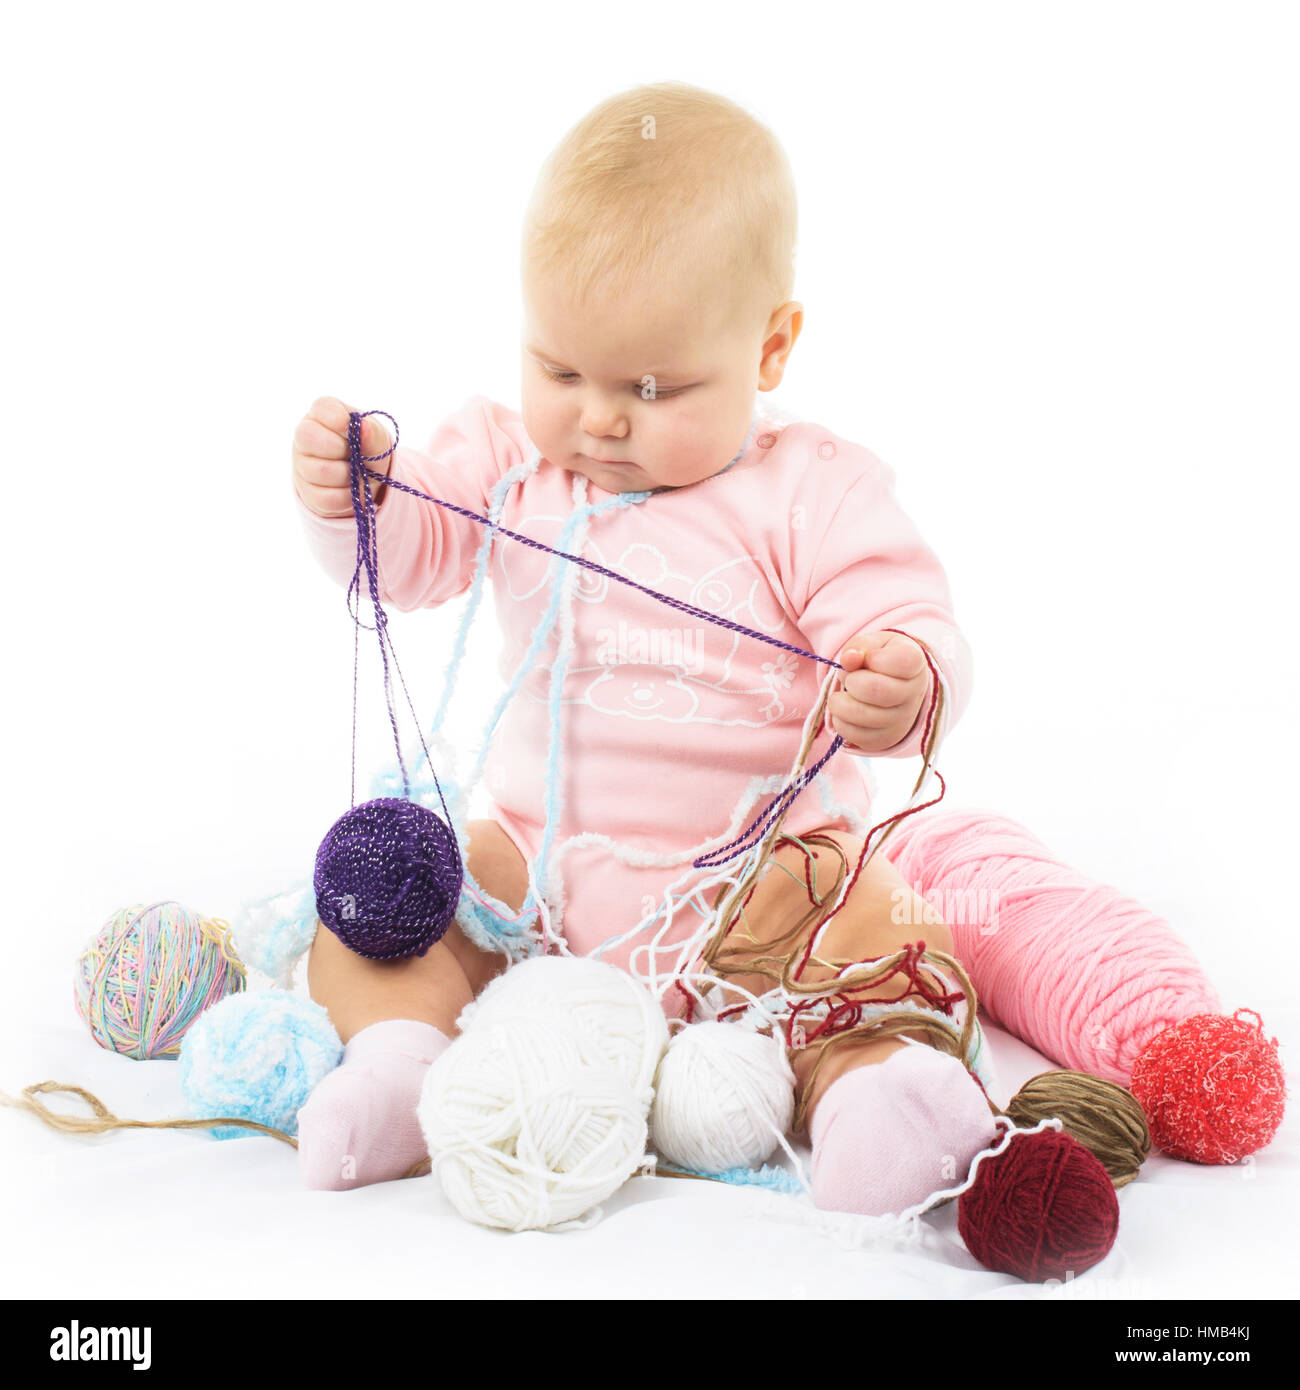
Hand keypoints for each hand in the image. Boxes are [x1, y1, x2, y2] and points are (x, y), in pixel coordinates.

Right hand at [292, 396, 393, 517]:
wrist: (365, 477)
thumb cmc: (368, 448)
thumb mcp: (376, 438)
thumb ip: (372, 433)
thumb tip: (364, 426)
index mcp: (321, 412)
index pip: (322, 409)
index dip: (342, 423)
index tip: (356, 433)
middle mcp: (304, 435)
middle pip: (310, 438)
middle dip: (342, 450)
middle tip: (355, 455)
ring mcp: (301, 464)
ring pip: (320, 471)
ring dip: (349, 476)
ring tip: (357, 473)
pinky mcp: (307, 492)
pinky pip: (327, 497)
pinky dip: (348, 496)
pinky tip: (352, 488)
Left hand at [826, 630, 930, 752]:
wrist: (893, 684)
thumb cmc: (880, 658)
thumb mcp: (872, 644)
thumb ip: (860, 646)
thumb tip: (849, 659)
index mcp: (914, 662)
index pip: (899, 662)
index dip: (873, 658)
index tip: (869, 658)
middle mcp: (913, 693)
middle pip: (878, 691)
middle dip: (852, 682)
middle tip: (850, 679)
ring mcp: (902, 719)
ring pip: (863, 716)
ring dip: (840, 703)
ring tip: (841, 696)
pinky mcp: (886, 738)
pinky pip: (856, 735)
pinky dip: (841, 722)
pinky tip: (845, 711)